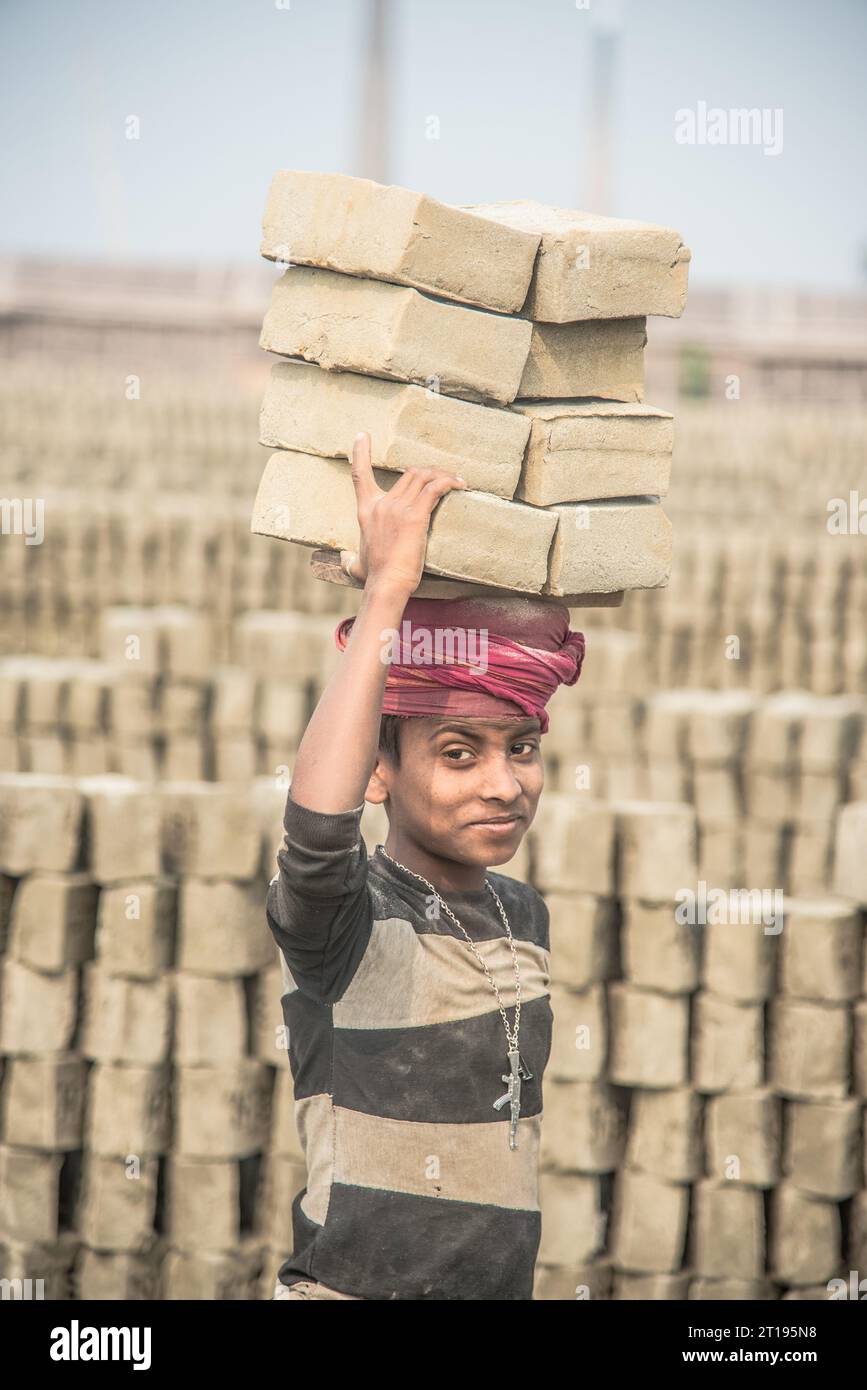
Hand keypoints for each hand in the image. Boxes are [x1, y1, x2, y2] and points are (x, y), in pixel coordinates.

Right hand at [340, 431, 467, 594]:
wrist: (386, 584)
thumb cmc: (374, 576)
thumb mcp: (354, 565)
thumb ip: (348, 559)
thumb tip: (344, 559)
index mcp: (366, 510)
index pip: (359, 474)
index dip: (360, 452)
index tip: (362, 435)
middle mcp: (381, 504)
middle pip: (408, 473)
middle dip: (428, 472)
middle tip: (443, 479)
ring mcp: (398, 508)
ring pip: (423, 477)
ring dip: (442, 475)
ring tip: (456, 481)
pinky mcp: (416, 516)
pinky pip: (435, 489)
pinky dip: (449, 482)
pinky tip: (460, 485)